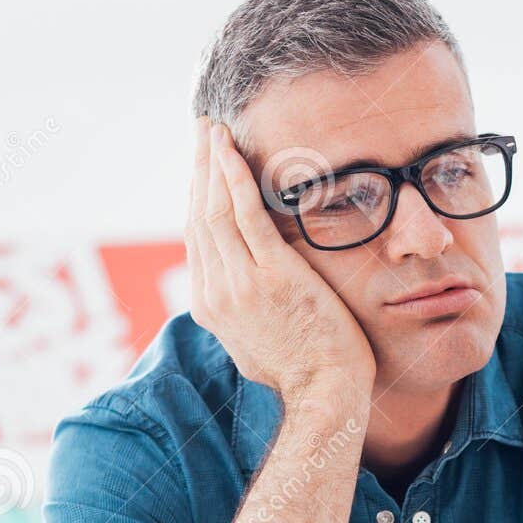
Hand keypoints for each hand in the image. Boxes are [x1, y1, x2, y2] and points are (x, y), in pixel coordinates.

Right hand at [186, 118, 376, 406]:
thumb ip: (245, 313)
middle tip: (201, 133)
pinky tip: (230, 149)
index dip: (198, 198)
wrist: (324, 393)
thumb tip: (243, 295)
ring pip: (215, 209)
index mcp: (210, 308)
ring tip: (212, 129)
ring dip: (212, 163)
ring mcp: (239, 284)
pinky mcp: (269, 275)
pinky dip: (234, 176)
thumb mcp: (258, 343)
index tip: (204, 169)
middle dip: (199, 171)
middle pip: (199, 217)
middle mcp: (215, 293)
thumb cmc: (304, 372)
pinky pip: (244, 213)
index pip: (198, 240)